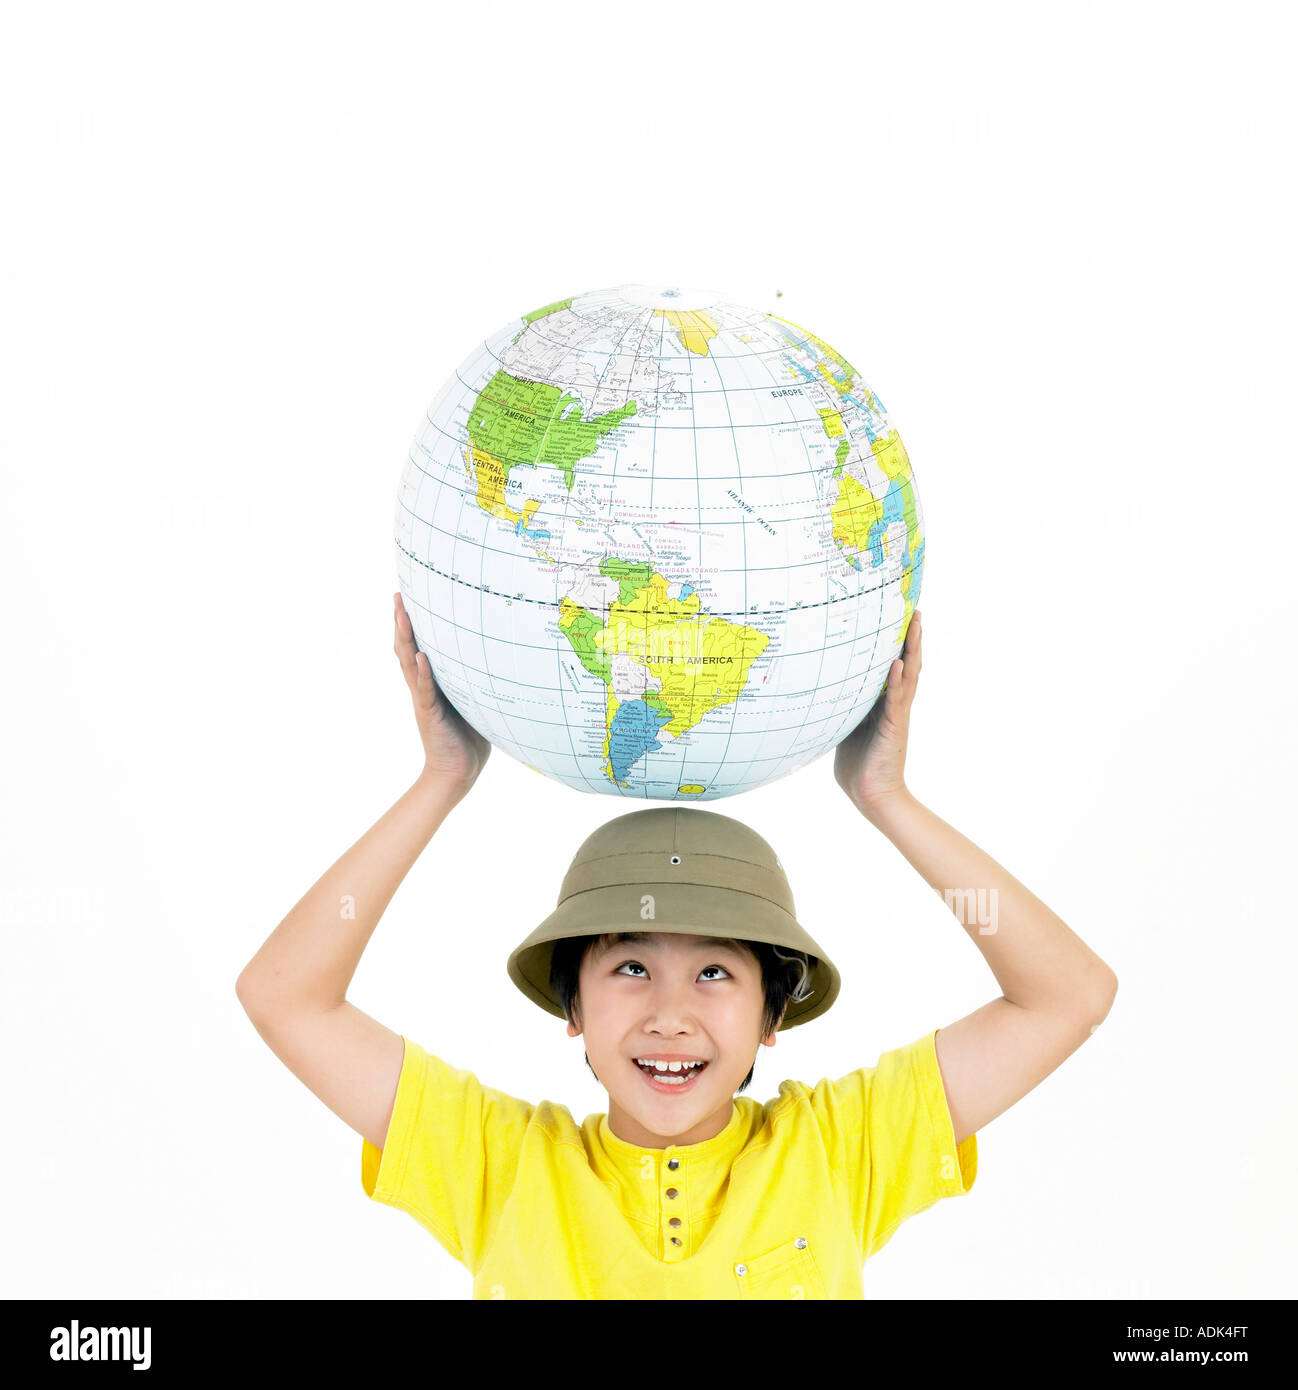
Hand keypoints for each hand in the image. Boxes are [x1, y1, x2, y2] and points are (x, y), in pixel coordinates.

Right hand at [393, 591, 491, 795]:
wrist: (458, 772)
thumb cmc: (469, 738)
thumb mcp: (474, 701)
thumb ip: (476, 681)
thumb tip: (500, 658)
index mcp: (432, 684)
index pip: (418, 648)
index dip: (412, 625)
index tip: (410, 599)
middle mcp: (422, 688)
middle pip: (406, 649)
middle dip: (402, 622)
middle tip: (398, 596)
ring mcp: (424, 700)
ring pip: (409, 664)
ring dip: (406, 639)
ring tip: (402, 615)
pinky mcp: (430, 714)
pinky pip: (425, 690)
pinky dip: (422, 673)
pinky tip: (420, 656)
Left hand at [834, 609, 921, 813]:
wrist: (870, 795)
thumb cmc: (857, 764)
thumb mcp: (846, 727)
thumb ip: (843, 706)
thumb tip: (823, 688)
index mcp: (883, 704)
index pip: (891, 667)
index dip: (896, 644)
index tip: (897, 618)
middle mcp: (894, 705)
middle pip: (907, 664)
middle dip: (911, 637)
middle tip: (915, 610)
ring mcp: (897, 714)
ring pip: (908, 675)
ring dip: (912, 649)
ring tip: (916, 624)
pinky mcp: (894, 727)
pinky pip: (895, 700)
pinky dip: (897, 680)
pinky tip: (898, 663)